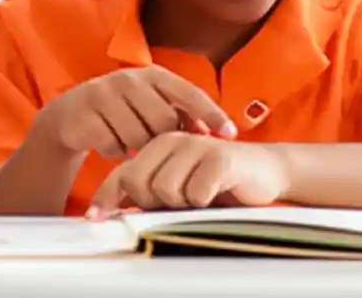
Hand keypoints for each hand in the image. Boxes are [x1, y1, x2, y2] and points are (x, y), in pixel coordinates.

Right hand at [30, 66, 235, 158]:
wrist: (69, 117)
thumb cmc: (121, 114)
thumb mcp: (150, 106)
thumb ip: (180, 115)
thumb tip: (217, 134)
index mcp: (150, 74)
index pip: (188, 92)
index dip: (211, 113)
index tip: (231, 134)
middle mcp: (127, 79)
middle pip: (164, 122)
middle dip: (161, 139)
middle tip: (151, 141)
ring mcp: (103, 95)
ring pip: (138, 138)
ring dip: (136, 148)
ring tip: (127, 140)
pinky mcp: (84, 115)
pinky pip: (113, 146)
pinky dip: (114, 151)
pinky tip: (109, 142)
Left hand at [88, 133, 288, 215]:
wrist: (267, 172)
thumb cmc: (218, 182)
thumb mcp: (178, 187)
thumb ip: (149, 194)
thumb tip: (112, 214)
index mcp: (157, 147)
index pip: (122, 175)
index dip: (106, 199)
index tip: (94, 219)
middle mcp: (171, 141)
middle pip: (139, 183)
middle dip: (153, 202)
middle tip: (179, 203)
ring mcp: (194, 146)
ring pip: (165, 189)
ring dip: (183, 203)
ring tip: (201, 195)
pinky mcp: (218, 158)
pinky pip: (195, 193)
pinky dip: (205, 201)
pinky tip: (217, 192)